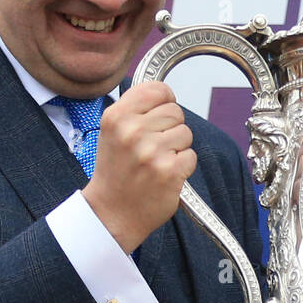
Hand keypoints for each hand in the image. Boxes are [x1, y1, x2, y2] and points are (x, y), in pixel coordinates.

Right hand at [81, 81, 195, 253]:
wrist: (112, 212)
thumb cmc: (116, 171)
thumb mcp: (112, 132)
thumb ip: (135, 110)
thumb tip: (165, 93)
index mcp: (116, 117)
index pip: (156, 90)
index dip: (164, 100)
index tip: (160, 112)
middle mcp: (132, 132)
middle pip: (175, 112)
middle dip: (170, 128)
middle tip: (153, 147)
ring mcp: (151, 152)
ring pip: (186, 133)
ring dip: (177, 148)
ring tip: (157, 162)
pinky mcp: (170, 172)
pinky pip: (191, 156)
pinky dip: (182, 166)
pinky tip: (164, 175)